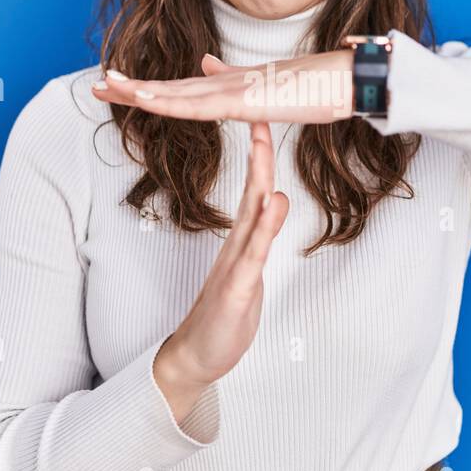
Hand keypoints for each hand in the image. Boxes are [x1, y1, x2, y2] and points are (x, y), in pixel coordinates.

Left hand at [92, 49, 354, 122]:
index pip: (182, 89)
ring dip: (140, 90)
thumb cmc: (319, 86)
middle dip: (133, 87)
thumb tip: (208, 65)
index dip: (150, 88)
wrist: (349, 80)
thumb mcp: (272, 88)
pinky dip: (168, 100)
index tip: (120, 88)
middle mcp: (228, 84)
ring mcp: (235, 90)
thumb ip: (238, 79)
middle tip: (96, 85)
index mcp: (233, 86)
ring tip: (106, 86)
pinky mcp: (245, 99)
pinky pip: (199, 104)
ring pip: (177, 92)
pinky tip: (143, 98)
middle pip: (171, 87)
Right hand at [155, 121, 289, 396]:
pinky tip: (274, 204)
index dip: (261, 158)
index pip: (255, 192)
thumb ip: (261, 239)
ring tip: (262, 141)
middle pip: (251, 191)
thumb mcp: (250, 274)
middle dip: (258, 152)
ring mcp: (235, 266)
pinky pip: (253, 254)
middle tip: (260, 113)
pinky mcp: (237, 288)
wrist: (194, 357)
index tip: (265, 123)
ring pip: (250, 214)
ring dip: (258, 176)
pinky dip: (265, 227)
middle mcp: (236, 246)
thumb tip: (275, 202)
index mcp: (241, 242)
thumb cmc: (223, 318)